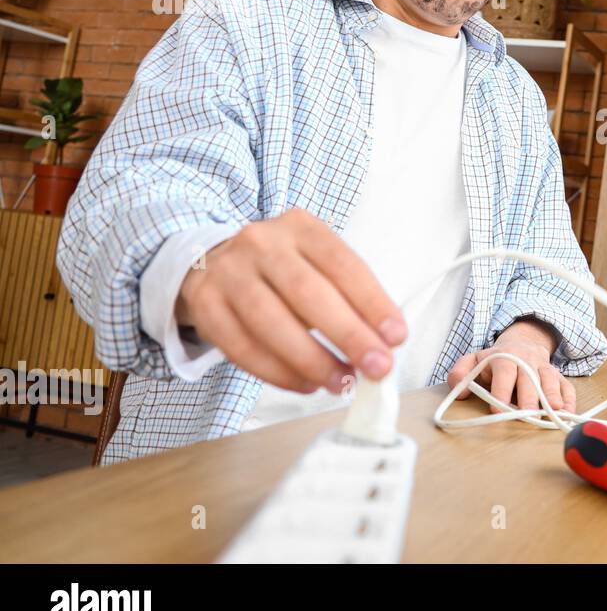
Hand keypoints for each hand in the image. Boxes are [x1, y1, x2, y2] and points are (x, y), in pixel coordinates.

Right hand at [176, 207, 407, 393]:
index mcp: (301, 227)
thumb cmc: (283, 269)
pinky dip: (278, 373)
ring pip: (272, 322)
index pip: (343, 264)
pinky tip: (306, 383)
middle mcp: (262, 243)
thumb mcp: (317, 264)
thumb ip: (348, 296)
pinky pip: (242, 348)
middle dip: (348, 335)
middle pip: (308, 293)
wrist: (213, 261)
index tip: (396, 336)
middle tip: (377, 367)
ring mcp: (228, 273)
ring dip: (313, 360)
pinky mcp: (206, 306)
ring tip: (342, 382)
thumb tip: (383, 342)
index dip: (372, 302)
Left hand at [446, 319, 576, 413]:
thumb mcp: (473, 361)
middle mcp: (527, 361)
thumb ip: (461, 373)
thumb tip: (461, 393)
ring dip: (553, 395)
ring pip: (551, 379)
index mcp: (504, 357)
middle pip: (529, 377)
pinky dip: (569, 399)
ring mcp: (544, 368)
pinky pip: (567, 386)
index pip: (504, 371)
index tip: (497, 408)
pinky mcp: (558, 377)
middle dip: (528, 395)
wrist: (521, 344)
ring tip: (555, 410)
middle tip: (526, 413)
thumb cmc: (495, 361)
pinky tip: (568, 412)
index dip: (501, 389)